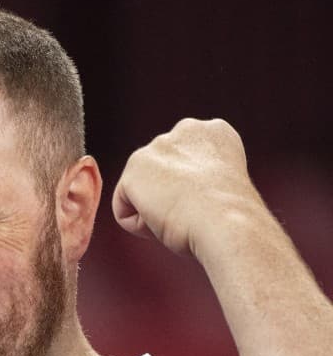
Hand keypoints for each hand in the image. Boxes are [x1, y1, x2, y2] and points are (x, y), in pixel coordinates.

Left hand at [111, 118, 266, 259]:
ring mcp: (157, 146)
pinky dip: (140, 226)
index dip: (196, 195)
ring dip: (157, 212)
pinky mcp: (134, 168)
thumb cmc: (229, 219)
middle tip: (197, 210)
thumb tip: (168, 194)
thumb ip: (196, 180)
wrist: (226, 221)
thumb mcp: (219, 187)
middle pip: (160, 178)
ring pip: (142, 194)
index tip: (212, 201)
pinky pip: (125, 212)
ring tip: (183, 214)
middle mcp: (186, 129)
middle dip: (172, 199)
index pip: (186, 168)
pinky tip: (163, 221)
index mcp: (214, 132)